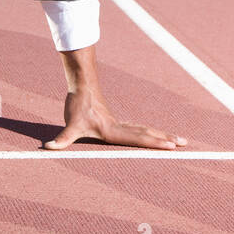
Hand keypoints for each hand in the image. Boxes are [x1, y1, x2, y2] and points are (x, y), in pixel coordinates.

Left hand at [43, 45, 185, 150]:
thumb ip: (61, 140)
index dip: (155, 143)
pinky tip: (157, 136)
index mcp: (113, 131)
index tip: (172, 146)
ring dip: (162, 135)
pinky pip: (139, 129)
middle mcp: (120, 127)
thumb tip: (47, 149)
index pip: (139, 138)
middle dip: (167, 139)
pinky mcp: (117, 122)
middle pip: (148, 134)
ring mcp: (120, 124)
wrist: (82, 85)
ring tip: (179, 140)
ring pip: (146, 130)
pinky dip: (151, 133)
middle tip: (186, 143)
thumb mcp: (69, 126)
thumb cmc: (77, 105)